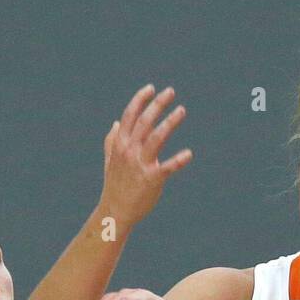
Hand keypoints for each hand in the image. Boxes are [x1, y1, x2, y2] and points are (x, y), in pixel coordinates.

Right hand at [100, 83, 192, 230]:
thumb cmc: (115, 185)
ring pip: (156, 138)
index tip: (152, 88)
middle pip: (145, 122)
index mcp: (120, 145)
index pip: (130, 116)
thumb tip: (116, 124)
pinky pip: (168, 167)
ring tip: (181, 110)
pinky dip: (178, 160)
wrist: (115, 211)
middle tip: (171, 92)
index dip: (140, 100)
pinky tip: (188, 154)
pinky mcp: (152, 179)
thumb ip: (112, 141)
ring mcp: (140, 165)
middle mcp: (129, 151)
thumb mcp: (110, 160)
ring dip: (170, 122)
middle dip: (157, 104)